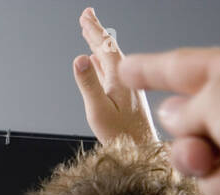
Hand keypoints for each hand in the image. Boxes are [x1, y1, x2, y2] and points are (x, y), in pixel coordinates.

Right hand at [73, 7, 156, 144]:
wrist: (140, 154)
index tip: (84, 15)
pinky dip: (100, 62)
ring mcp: (127, 87)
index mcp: (121, 77)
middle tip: (86, 17)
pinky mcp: (125, 97)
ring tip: (89, 35)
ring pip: (110, 59)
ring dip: (98, 46)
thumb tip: (79, 59)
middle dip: (96, 32)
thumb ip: (89, 84)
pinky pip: (111, 72)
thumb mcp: (98, 110)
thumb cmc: (121, 137)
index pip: (105, 46)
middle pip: (109, 49)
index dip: (94, 30)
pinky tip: (96, 63)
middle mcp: (127, 79)